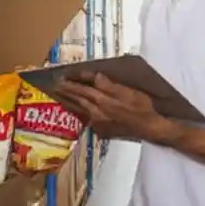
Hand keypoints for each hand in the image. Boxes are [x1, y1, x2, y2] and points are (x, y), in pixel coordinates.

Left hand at [54, 73, 179, 144]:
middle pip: (77, 100)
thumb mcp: (128, 92)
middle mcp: (96, 112)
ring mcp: (98, 123)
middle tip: (54, 85)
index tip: (61, 76)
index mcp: (102, 100)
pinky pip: (85, 119)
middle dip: (65, 91)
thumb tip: (93, 76)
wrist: (150, 128)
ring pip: (78, 110)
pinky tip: (74, 110)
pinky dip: (77, 112)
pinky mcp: (102, 130)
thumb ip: (108, 85)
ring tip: (58, 95)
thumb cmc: (142, 107)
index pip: (82, 89)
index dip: (72, 82)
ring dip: (67, 102)